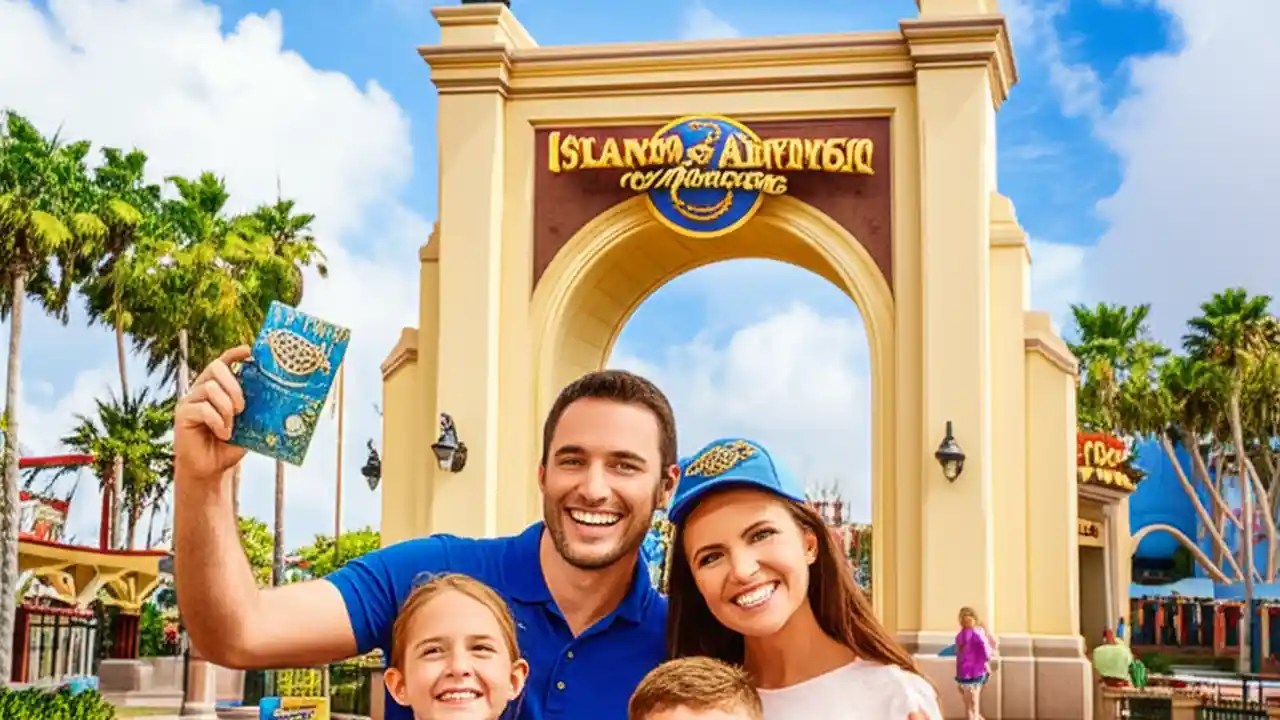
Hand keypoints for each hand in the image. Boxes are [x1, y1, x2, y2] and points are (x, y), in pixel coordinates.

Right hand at [174, 346, 249, 481]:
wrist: (212, 468)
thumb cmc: (229, 445)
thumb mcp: (248, 425)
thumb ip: (255, 410)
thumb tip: (278, 399)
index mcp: (217, 388)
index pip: (223, 362)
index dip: (234, 353)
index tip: (249, 350)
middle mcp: (201, 389)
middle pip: (215, 368)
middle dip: (233, 385)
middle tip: (243, 407)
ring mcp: (190, 401)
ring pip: (209, 388)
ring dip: (226, 407)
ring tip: (233, 425)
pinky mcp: (182, 415)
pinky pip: (202, 408)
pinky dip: (217, 421)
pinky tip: (224, 433)